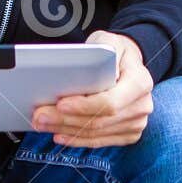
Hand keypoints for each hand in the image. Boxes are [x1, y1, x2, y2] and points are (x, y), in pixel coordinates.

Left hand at [31, 30, 154, 146]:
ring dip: (66, 131)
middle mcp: (142, 105)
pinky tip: (59, 134)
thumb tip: (87, 74)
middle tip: (39, 116)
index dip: (84, 107)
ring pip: (96, 134)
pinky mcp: (128, 134)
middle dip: (66, 120)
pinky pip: (100, 141)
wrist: (128, 63)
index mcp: (140, 82)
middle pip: (99, 121)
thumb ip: (101, 53)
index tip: (60, 104)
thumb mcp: (108, 41)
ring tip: (43, 124)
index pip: (110, 102)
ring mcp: (137, 123)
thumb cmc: (115, 51)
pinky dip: (77, 139)